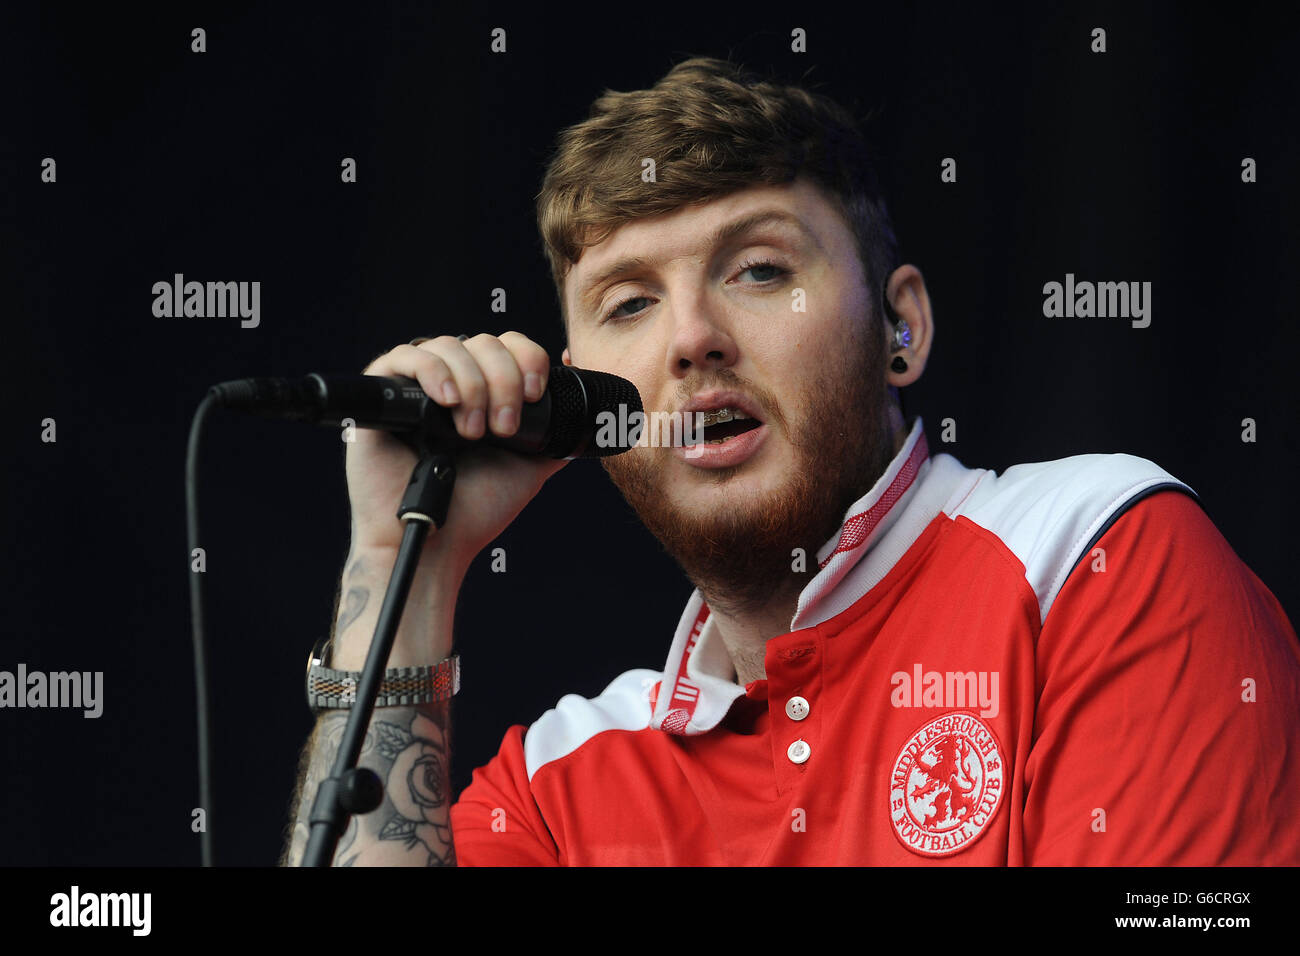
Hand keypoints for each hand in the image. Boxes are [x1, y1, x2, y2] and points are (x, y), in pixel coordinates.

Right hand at [345, 332, 569, 581]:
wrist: (438, 540)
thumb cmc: (477, 509)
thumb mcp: (531, 464)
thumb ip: (555, 434)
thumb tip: (583, 402)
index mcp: (486, 391)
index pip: (509, 345)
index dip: (528, 359)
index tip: (535, 395)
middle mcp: (453, 382)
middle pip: (484, 342)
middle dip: (503, 380)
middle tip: (503, 428)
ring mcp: (417, 386)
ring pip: (449, 345)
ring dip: (472, 385)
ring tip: (471, 432)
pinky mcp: (382, 394)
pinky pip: (405, 355)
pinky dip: (434, 373)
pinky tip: (447, 402)